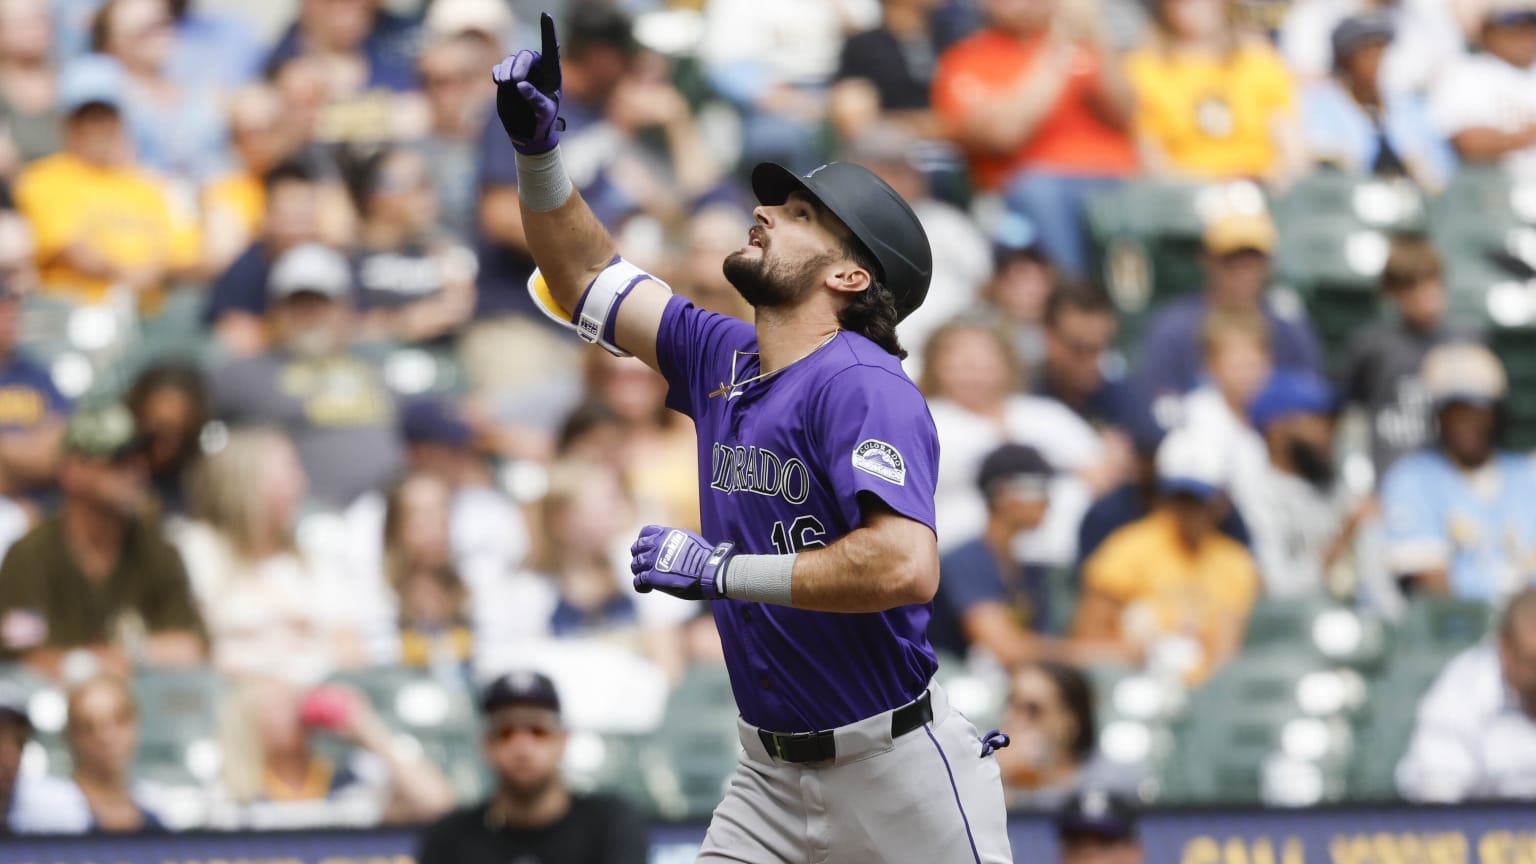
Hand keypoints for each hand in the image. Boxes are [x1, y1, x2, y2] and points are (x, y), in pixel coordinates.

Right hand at [491, 13, 565, 153]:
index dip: (548, 31)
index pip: (551, 48)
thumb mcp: (544, 112)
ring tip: (504, 83)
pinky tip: (498, 80)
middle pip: (526, 55)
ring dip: (507, 69)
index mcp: (552, 74)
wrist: (528, 132)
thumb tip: (521, 85)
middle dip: (519, 65)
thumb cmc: (543, 121)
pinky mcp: (507, 79)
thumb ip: (535, 98)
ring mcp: (521, 73)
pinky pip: (500, 67)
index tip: (546, 15)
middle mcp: (537, 70)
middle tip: (515, 81)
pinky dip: (498, 71)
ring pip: (511, 60)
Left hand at [630, 525, 733, 600]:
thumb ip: (675, 541)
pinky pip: (638, 581)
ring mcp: (652, 560)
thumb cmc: (705, 558)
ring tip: (645, 578)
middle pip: (637, 548)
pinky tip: (647, 589)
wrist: (709, 571)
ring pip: (635, 565)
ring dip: (639, 571)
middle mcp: (656, 544)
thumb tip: (673, 545)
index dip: (644, 541)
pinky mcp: (652, 576)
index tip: (647, 549)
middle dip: (638, 556)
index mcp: (665, 534)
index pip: (645, 533)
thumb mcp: (689, 540)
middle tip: (644, 565)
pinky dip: (640, 586)